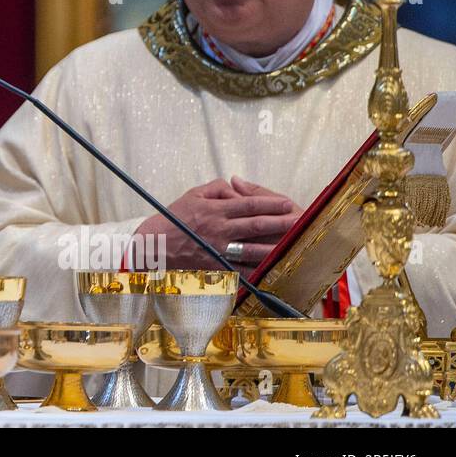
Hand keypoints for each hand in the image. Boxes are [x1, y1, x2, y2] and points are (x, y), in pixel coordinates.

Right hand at [136, 177, 301, 275]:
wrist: (156, 244)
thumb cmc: (174, 217)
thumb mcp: (193, 194)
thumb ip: (218, 188)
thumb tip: (236, 186)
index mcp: (215, 210)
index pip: (248, 204)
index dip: (270, 203)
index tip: (287, 203)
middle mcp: (219, 229)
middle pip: (256, 225)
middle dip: (281, 222)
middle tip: (299, 220)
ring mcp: (219, 249)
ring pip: (253, 248)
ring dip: (275, 246)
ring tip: (294, 244)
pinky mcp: (216, 265)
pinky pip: (241, 269)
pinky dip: (257, 270)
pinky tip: (272, 269)